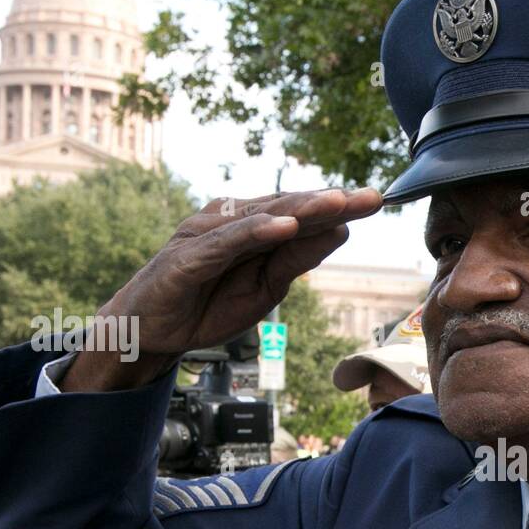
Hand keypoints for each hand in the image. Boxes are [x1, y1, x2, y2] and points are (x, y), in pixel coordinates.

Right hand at [60, 187, 382, 391]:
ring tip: (338, 202)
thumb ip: (298, 258)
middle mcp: (231, 220)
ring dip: (302, 208)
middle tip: (371, 197)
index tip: (376, 201)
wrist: (151, 331)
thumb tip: (340, 230)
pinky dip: (256, 232)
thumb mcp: (266, 288)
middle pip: (289, 207)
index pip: (303, 214)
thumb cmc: (207, 304)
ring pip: (262, 217)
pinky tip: (285, 226)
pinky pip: (228, 240)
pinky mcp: (189, 255)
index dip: (339, 207)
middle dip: (330, 201)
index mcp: (252, 227)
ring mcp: (209, 234)